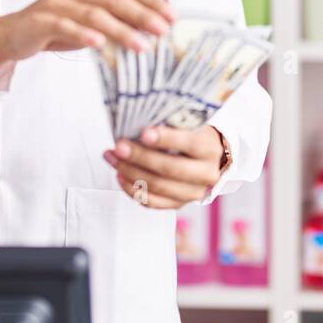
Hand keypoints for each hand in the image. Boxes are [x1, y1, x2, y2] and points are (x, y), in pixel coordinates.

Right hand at [0, 0, 174, 84]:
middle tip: (164, 31)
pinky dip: (83, 34)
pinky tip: (99, 44)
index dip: (151, 1)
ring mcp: (56, 2)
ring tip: (141, 46)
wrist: (12, 36)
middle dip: (142, 15)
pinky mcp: (40, 19)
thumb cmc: (57, 28)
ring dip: (120, 30)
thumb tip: (155, 25)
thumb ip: (118, 19)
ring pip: (94, 13)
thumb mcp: (91, 23)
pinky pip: (64, 26)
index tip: (173, 17)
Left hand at [103, 125, 224, 208]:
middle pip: (169, 168)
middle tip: (119, 146)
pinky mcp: (179, 204)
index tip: (143, 133)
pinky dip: (133, 190)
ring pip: (158, 187)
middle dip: (140, 157)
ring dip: (129, 172)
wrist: (208, 156)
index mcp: (209, 149)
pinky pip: (152, 202)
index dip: (165, 139)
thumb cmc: (193, 134)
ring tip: (112, 157)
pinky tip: (120, 175)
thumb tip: (137, 119)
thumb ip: (169, 122)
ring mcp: (193, 192)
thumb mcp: (189, 123)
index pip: (188, 144)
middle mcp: (205, 174)